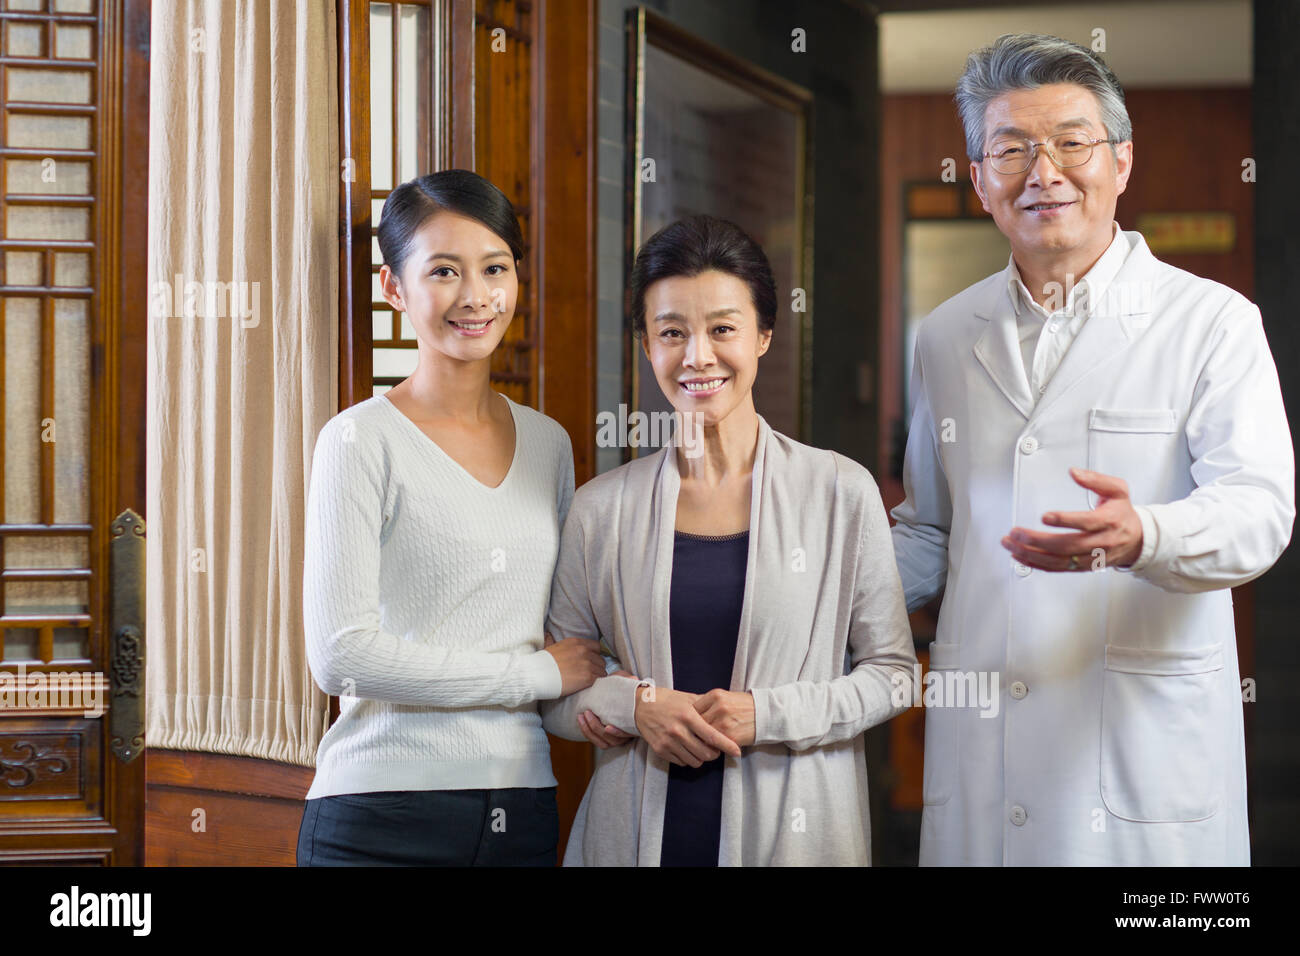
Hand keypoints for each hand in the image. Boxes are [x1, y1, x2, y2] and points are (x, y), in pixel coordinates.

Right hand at [542, 632, 605, 695]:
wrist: (536, 675)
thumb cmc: (540, 663)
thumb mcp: (549, 647)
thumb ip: (553, 641)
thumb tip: (548, 635)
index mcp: (576, 642)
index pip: (596, 647)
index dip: (594, 655)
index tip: (590, 662)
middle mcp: (583, 651)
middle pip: (600, 660)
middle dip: (596, 667)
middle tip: (588, 674)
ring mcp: (587, 663)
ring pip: (602, 670)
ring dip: (596, 676)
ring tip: (588, 682)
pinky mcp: (587, 677)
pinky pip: (599, 679)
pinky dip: (596, 683)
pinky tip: (589, 686)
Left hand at [577, 669, 637, 748]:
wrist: (622, 700)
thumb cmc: (626, 692)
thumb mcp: (627, 684)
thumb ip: (629, 681)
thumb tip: (633, 679)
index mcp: (634, 723)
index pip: (627, 733)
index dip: (618, 732)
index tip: (608, 727)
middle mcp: (626, 735)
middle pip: (612, 739)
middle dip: (596, 727)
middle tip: (587, 712)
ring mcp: (617, 740)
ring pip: (603, 742)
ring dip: (589, 730)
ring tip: (581, 716)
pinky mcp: (607, 740)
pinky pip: (596, 741)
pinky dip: (587, 732)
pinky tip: (581, 721)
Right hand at [634, 686, 741, 767]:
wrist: (639, 706)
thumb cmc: (666, 700)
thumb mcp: (686, 698)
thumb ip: (704, 706)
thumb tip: (723, 712)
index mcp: (687, 716)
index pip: (712, 735)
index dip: (727, 745)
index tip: (737, 751)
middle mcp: (677, 730)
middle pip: (705, 753)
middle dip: (715, 754)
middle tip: (716, 748)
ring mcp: (668, 742)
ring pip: (694, 761)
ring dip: (702, 757)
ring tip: (701, 748)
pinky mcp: (660, 750)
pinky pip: (681, 762)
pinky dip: (688, 758)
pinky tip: (687, 749)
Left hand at [693, 689, 755, 747]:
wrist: (766, 714)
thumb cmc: (744, 706)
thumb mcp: (726, 697)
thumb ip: (708, 703)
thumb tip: (689, 713)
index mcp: (715, 695)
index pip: (693, 709)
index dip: (691, 719)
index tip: (692, 725)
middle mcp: (718, 707)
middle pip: (696, 722)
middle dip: (695, 730)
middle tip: (694, 735)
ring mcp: (724, 722)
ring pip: (703, 734)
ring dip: (702, 740)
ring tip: (703, 741)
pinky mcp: (730, 736)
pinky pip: (714, 743)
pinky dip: (712, 746)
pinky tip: (714, 745)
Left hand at [1000, 467, 1143, 571]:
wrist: (1137, 540)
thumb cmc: (1122, 514)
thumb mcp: (1117, 490)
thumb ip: (1096, 479)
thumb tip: (1074, 472)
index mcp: (1108, 521)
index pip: (1085, 522)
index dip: (1064, 520)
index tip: (1045, 516)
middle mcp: (1099, 542)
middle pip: (1066, 545)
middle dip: (1037, 540)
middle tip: (1016, 532)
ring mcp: (1090, 557)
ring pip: (1059, 560)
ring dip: (1031, 554)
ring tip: (1011, 544)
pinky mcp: (1083, 567)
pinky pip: (1058, 569)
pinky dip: (1037, 564)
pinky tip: (1020, 556)